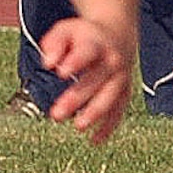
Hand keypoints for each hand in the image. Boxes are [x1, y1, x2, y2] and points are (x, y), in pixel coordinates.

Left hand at [38, 17, 133, 142]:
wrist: (118, 32)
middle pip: (96, 80)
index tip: (61, 72)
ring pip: (111, 96)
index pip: (86, 52)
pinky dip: (109, 125)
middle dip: (77, 97)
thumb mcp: (65, 31)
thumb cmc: (83, 35)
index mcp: (96, 43)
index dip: (75, 61)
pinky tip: (94, 141)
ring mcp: (121, 77)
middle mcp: (112, 61)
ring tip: (78, 126)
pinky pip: (119, 109)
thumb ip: (54, 44)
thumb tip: (48, 63)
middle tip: (56, 115)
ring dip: (95, 113)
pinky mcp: (124, 91)